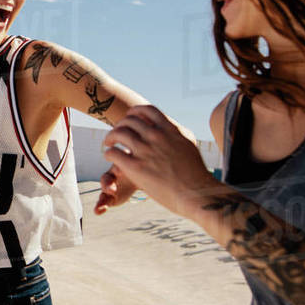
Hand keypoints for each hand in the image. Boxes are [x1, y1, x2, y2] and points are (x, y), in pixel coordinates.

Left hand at [101, 105, 218, 217]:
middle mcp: (157, 136)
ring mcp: (146, 150)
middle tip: (115, 134)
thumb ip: (176, 136)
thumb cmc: (195, 175)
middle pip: (130, 120)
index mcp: (170, 130)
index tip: (129, 118)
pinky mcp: (136, 167)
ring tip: (108, 143)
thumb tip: (172, 131)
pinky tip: (110, 156)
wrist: (196, 194)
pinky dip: (109, 153)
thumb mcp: (188, 146)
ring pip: (119, 134)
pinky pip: (114, 153)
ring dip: (110, 137)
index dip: (134, 112)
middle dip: (120, 125)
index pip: (147, 110)